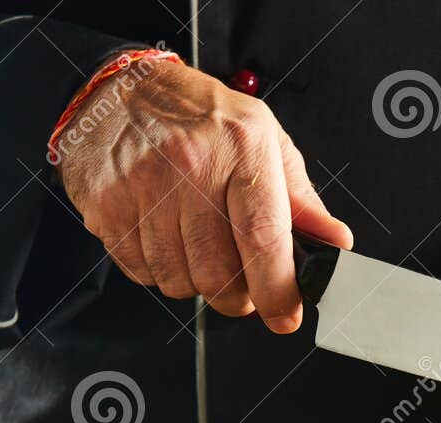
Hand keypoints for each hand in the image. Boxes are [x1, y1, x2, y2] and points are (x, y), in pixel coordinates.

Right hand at [56, 58, 351, 331]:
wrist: (119, 88)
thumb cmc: (200, 117)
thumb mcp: (264, 140)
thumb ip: (300, 198)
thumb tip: (334, 241)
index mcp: (242, 146)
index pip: (263, 238)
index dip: (277, 291)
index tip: (285, 316)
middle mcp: (192, 164)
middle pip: (220, 275)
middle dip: (237, 297)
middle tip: (241, 282)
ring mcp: (144, 186)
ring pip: (179, 281)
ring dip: (195, 283)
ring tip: (198, 246)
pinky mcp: (106, 205)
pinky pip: (141, 272)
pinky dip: (159, 271)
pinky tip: (164, 237)